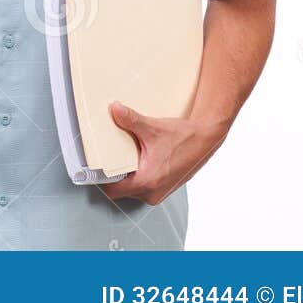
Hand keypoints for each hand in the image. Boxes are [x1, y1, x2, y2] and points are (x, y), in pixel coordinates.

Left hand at [99, 102, 227, 205]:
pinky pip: (144, 187)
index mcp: (147, 182)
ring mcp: (160, 192)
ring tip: (124, 158)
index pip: (113, 191)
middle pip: (121, 191)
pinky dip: (139, 176)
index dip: (102, 179)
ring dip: (127, 177)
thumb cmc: (183, 137)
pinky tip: (138, 161)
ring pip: (133, 190)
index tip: (96, 167)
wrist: (206, 138)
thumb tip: (114, 109)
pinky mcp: (165, 188)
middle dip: (114, 176)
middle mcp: (153, 192)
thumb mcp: (152, 128)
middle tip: (109, 158)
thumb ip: (130, 119)